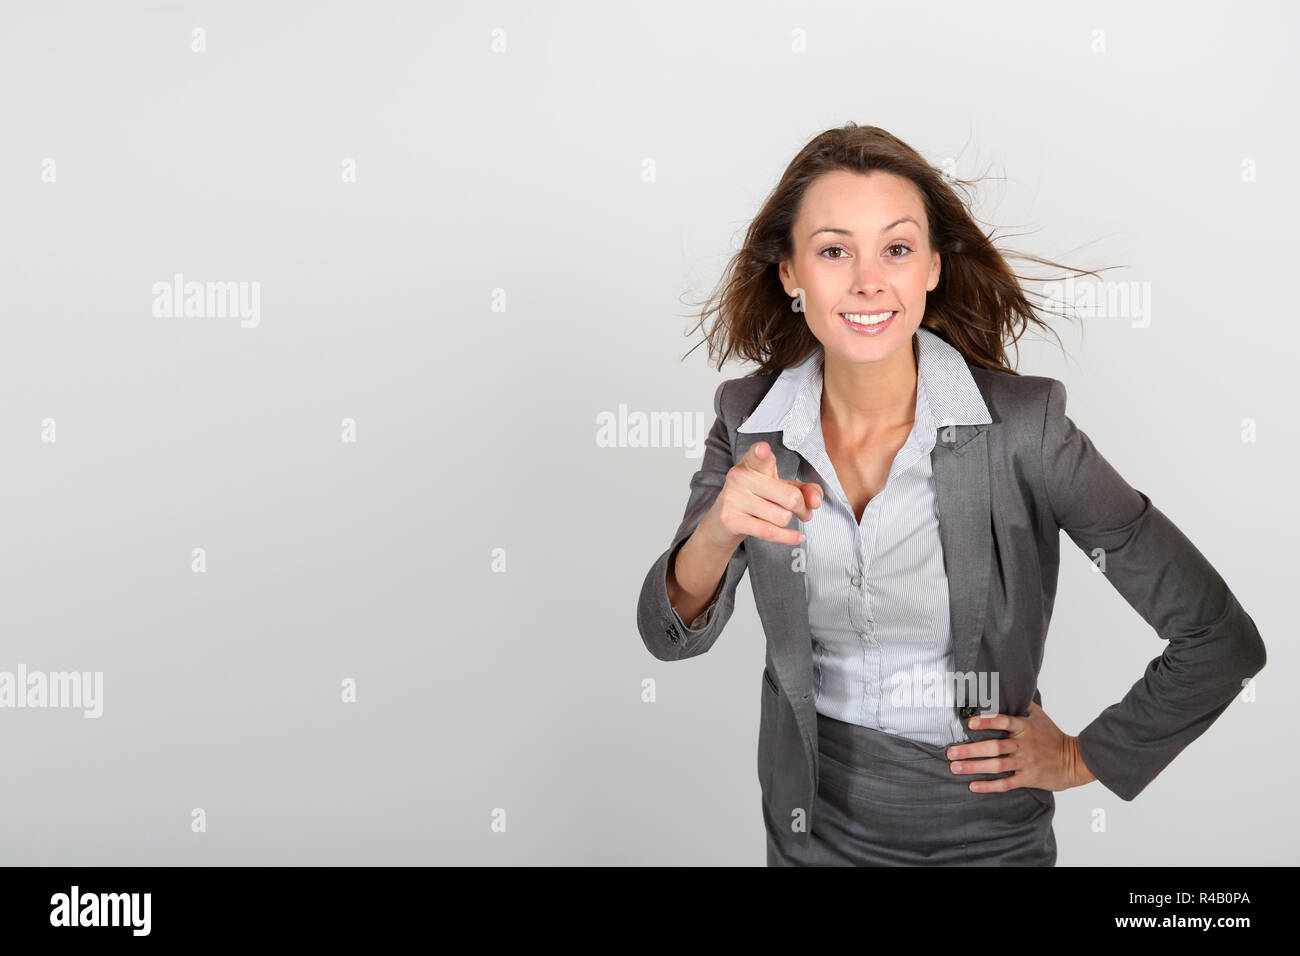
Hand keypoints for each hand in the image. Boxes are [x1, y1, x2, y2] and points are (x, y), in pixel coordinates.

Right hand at [697, 440, 823, 550]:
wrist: (721, 522)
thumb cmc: (755, 499)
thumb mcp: (780, 488)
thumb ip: (804, 490)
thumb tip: (815, 501)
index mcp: (752, 462)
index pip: (758, 456)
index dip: (761, 453)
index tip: (763, 450)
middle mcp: (740, 476)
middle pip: (789, 497)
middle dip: (802, 508)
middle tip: (802, 511)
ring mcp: (733, 498)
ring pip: (781, 517)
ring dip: (789, 522)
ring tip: (784, 520)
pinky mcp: (731, 519)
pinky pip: (769, 532)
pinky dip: (788, 537)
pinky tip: (796, 537)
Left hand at [945, 701, 1096, 792]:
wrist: (1074, 761)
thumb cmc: (1053, 737)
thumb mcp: (1040, 717)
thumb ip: (1022, 704)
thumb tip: (1006, 689)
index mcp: (1025, 727)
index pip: (1004, 721)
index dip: (987, 721)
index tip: (969, 723)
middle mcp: (1024, 745)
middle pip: (994, 747)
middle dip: (970, 750)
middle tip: (951, 752)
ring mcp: (1026, 763)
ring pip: (996, 766)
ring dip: (974, 767)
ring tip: (955, 767)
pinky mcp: (1028, 778)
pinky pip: (1006, 783)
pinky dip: (989, 786)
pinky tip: (973, 785)